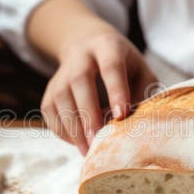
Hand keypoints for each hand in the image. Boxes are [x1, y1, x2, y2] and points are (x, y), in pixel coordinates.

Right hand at [40, 27, 156, 154]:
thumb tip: (138, 122)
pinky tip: (77, 142)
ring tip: (88, 149)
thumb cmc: (122, 64)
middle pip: (80, 80)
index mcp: (108, 46)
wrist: (86, 44)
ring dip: (73, 126)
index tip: (121, 116)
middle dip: (89, 112)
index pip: (111, 66)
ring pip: (61, 97)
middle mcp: (81, 56)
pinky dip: (61, 129)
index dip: (115, 90)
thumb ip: (143, 92)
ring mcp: (62, 72)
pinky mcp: (50, 89)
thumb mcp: (140, 70)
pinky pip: (50, 110)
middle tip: (98, 139)